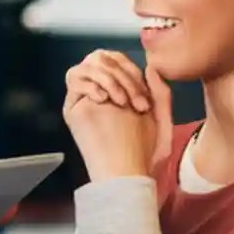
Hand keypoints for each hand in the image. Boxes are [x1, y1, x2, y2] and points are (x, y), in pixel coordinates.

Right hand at [63, 52, 173, 179]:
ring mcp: (84, 99)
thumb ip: (160, 93)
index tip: (143, 96)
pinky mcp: (72, 109)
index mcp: (119, 91)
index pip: (117, 61)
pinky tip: (103, 100)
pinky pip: (74, 79)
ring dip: (107, 78)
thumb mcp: (161, 121)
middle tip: (132, 101)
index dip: (129, 69)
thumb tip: (149, 66)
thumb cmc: (146, 153)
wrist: (128, 175)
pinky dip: (90, 84)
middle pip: (99, 57)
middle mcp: (99, 92)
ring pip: (86, 66)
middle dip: (119, 74)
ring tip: (119, 102)